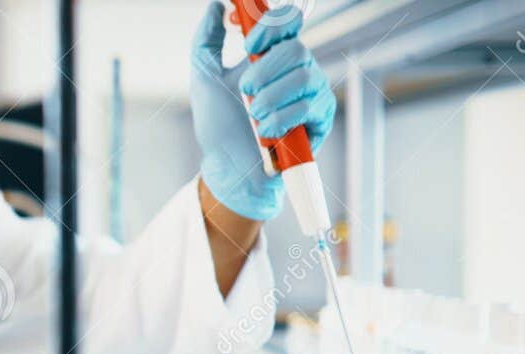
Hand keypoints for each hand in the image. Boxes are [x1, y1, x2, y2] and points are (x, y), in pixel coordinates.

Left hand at [190, 2, 336, 220]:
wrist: (226, 166)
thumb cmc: (218, 124)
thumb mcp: (204, 78)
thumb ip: (206, 41)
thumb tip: (215, 7)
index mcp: (273, 55)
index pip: (288, 21)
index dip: (272, 25)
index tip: (248, 44)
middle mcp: (297, 69)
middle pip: (296, 48)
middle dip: (264, 71)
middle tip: (244, 91)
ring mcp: (312, 93)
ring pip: (303, 77)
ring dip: (268, 99)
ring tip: (252, 116)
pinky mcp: (320, 119)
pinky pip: (308, 108)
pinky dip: (279, 120)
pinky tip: (265, 134)